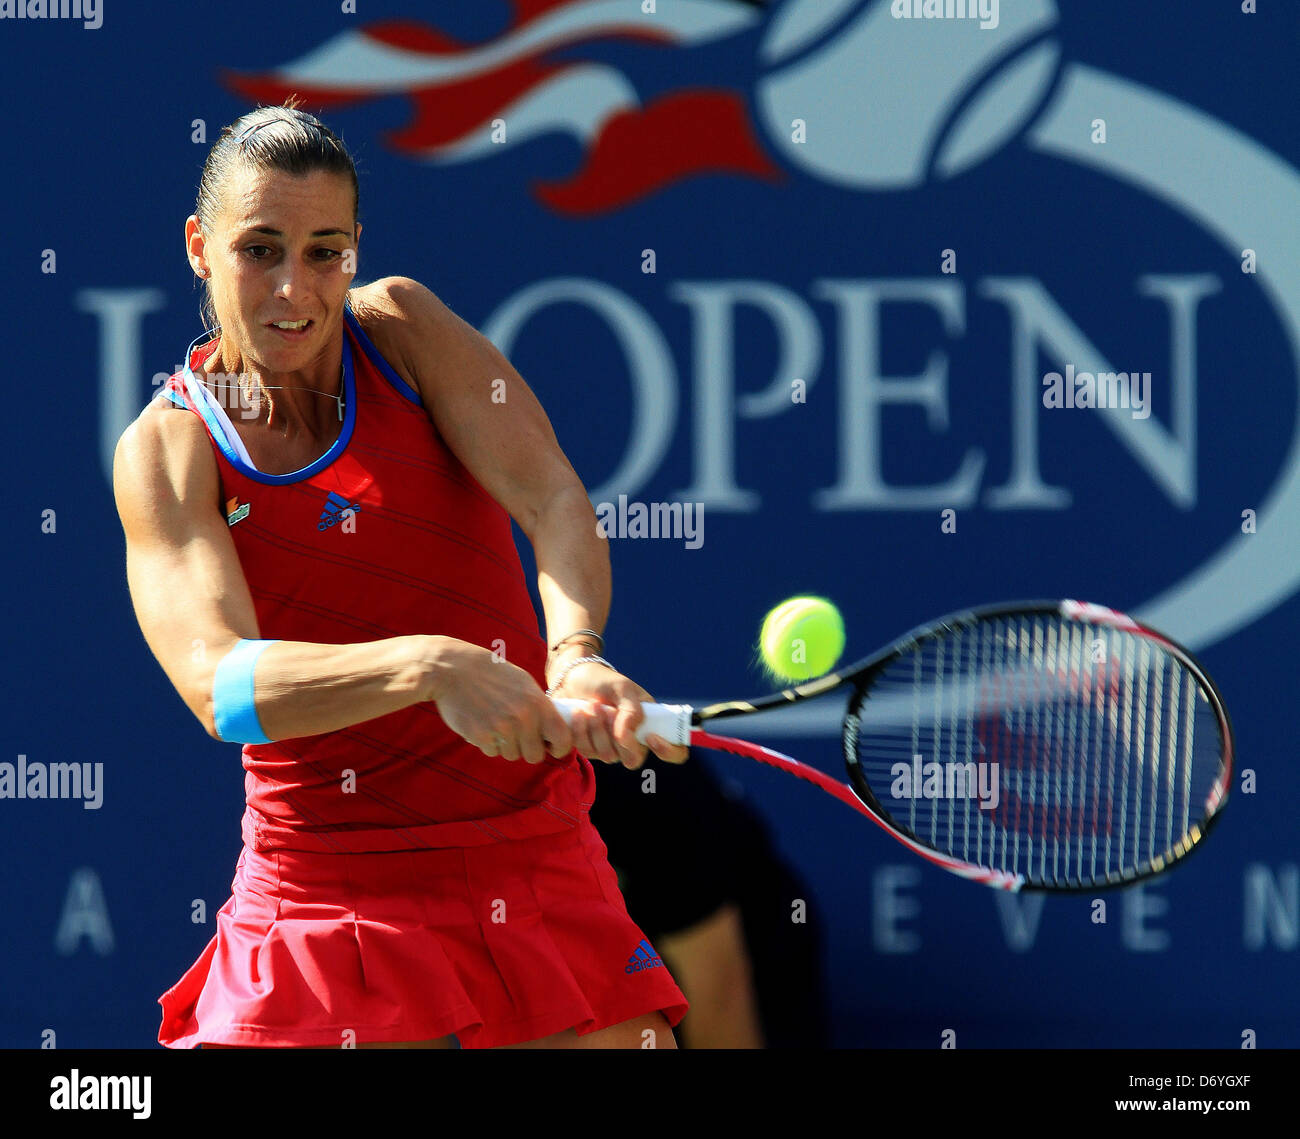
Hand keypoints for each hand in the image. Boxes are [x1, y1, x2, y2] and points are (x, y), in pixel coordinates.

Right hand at [422, 637, 572, 763]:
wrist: (453, 668)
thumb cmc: (490, 673)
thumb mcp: (523, 683)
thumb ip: (540, 707)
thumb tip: (555, 731)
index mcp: (537, 702)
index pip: (562, 738)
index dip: (559, 748)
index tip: (551, 747)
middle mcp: (523, 717)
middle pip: (535, 756)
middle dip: (527, 750)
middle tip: (517, 737)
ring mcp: (501, 728)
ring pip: (512, 755)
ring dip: (505, 745)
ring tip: (495, 723)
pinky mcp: (480, 736)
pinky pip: (492, 752)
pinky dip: (487, 743)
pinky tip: (481, 724)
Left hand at [551, 660, 689, 769]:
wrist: (575, 679)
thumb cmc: (605, 681)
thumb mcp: (623, 688)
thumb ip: (631, 712)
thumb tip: (626, 737)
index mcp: (652, 725)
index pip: (675, 751)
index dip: (668, 751)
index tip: (650, 737)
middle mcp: (635, 742)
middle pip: (634, 759)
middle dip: (617, 734)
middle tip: (607, 709)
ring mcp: (612, 749)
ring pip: (608, 756)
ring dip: (597, 728)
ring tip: (592, 705)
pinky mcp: (591, 750)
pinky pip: (588, 751)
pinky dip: (582, 730)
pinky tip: (580, 712)